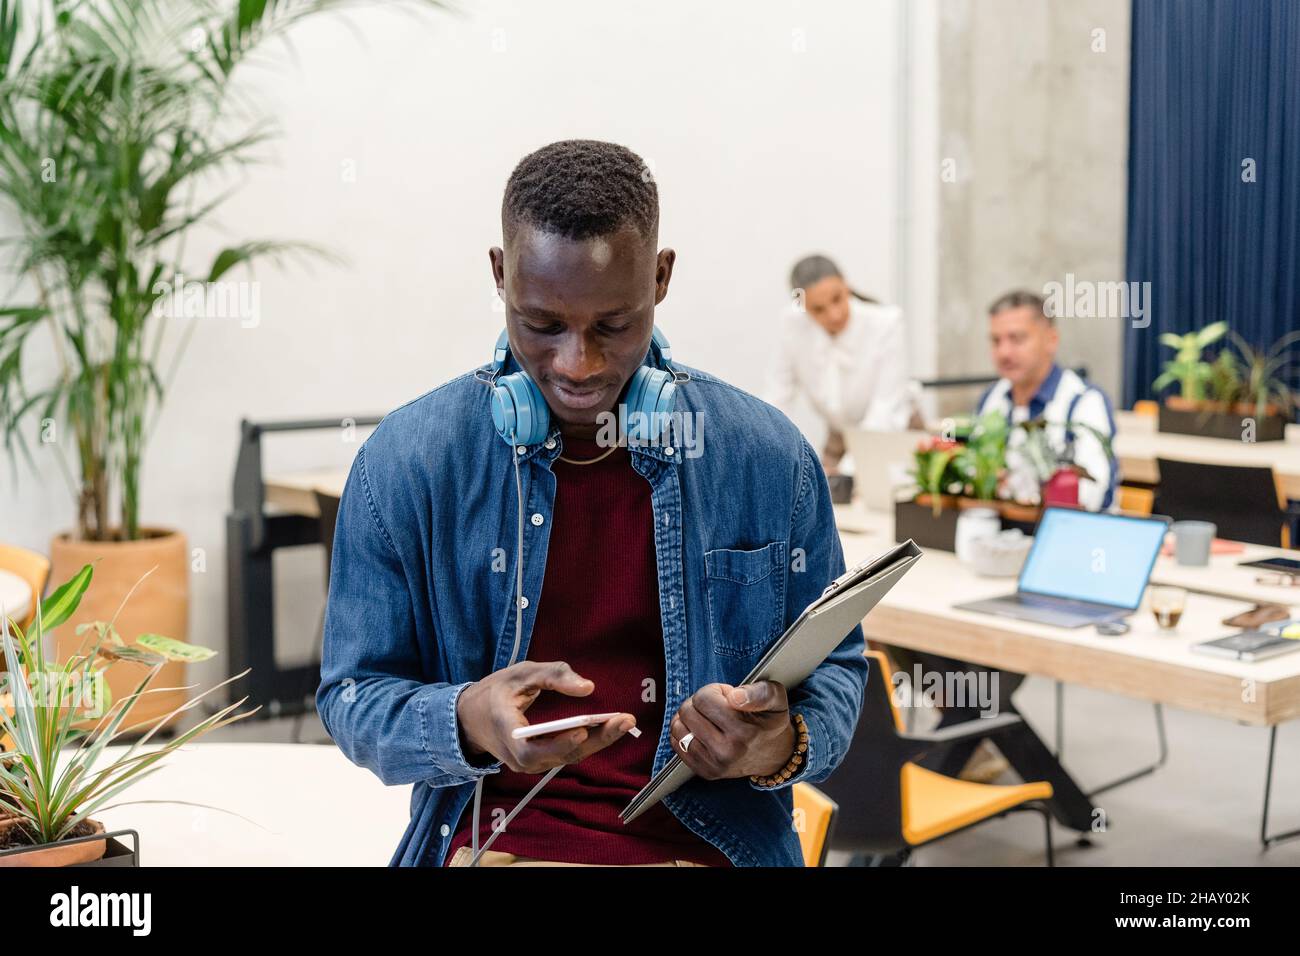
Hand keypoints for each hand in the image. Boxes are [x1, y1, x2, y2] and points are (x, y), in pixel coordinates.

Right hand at [456, 661, 635, 773]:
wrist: (470, 719)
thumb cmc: (495, 692)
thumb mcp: (520, 673)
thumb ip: (553, 675)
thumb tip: (588, 687)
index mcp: (506, 732)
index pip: (531, 750)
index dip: (557, 745)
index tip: (582, 732)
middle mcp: (517, 756)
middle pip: (559, 755)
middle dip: (596, 740)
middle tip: (624, 721)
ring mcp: (528, 763)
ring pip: (567, 756)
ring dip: (598, 741)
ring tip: (624, 722)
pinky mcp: (539, 761)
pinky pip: (566, 753)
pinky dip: (589, 742)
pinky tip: (609, 727)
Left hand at [668, 681, 796, 779]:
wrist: (774, 755)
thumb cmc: (769, 721)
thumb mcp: (776, 698)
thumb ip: (760, 692)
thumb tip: (735, 696)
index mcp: (744, 731)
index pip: (704, 699)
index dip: (714, 690)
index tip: (728, 696)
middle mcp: (728, 751)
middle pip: (688, 711)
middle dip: (700, 702)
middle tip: (718, 707)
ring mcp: (714, 764)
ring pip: (678, 727)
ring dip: (689, 717)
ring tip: (708, 718)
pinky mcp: (705, 772)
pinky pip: (676, 744)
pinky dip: (683, 732)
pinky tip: (699, 730)